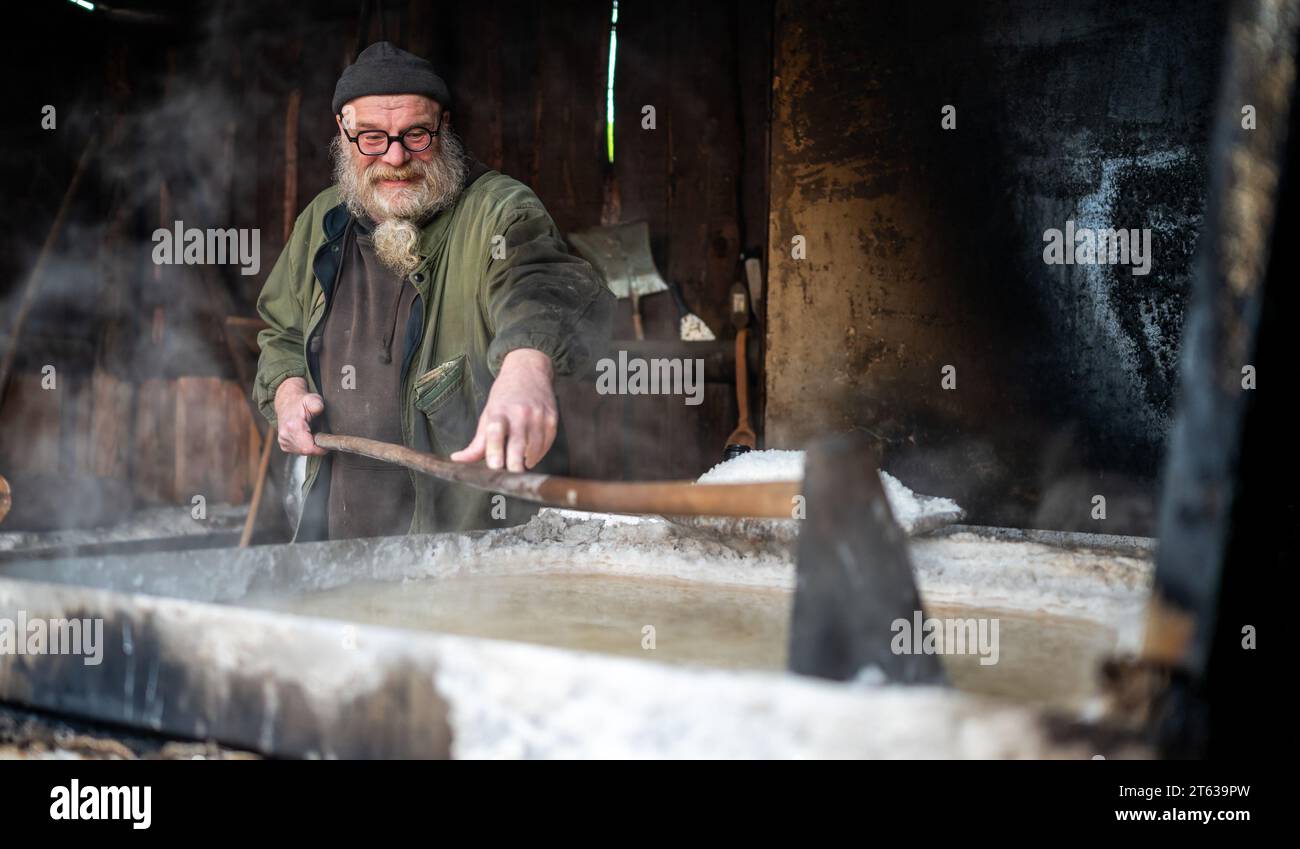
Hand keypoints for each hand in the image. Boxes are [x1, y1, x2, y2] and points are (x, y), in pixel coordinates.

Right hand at [274, 376, 327, 455]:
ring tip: (312, 433)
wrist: (287, 403)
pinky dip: (305, 445)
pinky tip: (306, 436)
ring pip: (303, 452)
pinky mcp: (284, 445)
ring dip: (311, 445)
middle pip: (307, 451)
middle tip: (319, 434)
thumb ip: (317, 405)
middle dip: (316, 446)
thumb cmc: (301, 402)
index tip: (326, 441)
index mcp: (293, 427)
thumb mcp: (312, 400)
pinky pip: (299, 451)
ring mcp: (283, 442)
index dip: (320, 448)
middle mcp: (285, 436)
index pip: (309, 448)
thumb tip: (319, 409)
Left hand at [451, 348, 556, 470]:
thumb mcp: (488, 414)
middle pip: (518, 445)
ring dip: (526, 462)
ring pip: (534, 449)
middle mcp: (519, 413)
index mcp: (499, 411)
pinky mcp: (552, 419)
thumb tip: (458, 460)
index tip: (495, 466)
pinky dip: (538, 454)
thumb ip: (477, 442)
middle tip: (509, 474)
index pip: (495, 431)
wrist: (528, 370)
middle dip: (514, 465)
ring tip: (519, 463)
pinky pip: (546, 445)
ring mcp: (538, 416)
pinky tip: (530, 454)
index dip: (494, 450)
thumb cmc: (505, 396)